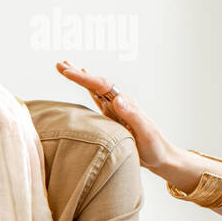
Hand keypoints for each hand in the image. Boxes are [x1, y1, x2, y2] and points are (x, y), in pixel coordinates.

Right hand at [55, 61, 176, 170]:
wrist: (161, 156)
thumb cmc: (154, 146)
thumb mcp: (145, 132)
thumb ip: (132, 114)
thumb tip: (117, 98)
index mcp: (124, 103)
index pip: (101, 86)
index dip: (83, 78)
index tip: (68, 71)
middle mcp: (118, 102)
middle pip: (96, 83)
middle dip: (77, 74)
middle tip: (59, 64)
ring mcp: (115, 108)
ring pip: (94, 88)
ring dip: (81, 77)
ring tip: (66, 67)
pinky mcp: (112, 116)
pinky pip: (97, 98)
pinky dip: (88, 89)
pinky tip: (83, 84)